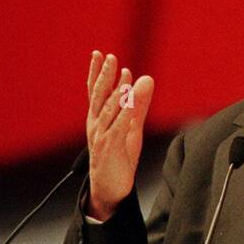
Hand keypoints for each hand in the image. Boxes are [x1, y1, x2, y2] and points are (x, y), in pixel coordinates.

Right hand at [85, 51, 153, 220]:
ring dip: (117, 92)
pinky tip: (130, 104)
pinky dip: (123, 115)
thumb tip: (147, 78)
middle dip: (104, 76)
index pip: (96, 92)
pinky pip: (117, 129)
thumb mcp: (131, 126)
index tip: (98, 54)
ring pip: (108, 111)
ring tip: (125, 75)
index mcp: (99, 118)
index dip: (96, 72)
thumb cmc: (118, 156)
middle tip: (109, 57)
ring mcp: (101, 137)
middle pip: (99, 96)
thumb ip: (138, 103)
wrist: (110, 190)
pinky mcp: (110, 149)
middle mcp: (96, 125)